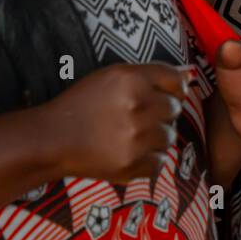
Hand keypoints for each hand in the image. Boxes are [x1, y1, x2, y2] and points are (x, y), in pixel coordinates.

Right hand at [43, 62, 187, 183]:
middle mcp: (137, 106)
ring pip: (170, 136)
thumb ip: (151, 74)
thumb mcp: (112, 76)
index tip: (166, 94)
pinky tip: (129, 151)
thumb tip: (187, 75)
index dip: (173, 88)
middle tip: (140, 116)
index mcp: (132, 79)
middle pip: (175, 108)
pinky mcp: (131, 165)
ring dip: (156, 136)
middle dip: (162, 112)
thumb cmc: (82, 104)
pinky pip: (160, 162)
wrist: (53, 139)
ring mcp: (135, 138)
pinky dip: (149, 159)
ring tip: (131, 135)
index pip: (176, 80)